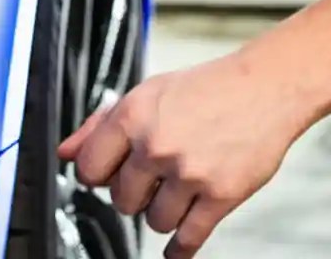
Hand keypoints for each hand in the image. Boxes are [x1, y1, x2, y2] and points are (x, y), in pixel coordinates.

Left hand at [58, 54, 311, 257]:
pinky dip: (180, 249)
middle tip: (149, 181)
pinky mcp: (221, 194)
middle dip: (132, 195)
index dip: (96, 176)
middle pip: (121, 200)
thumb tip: (65, 152)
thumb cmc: (206, 88)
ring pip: (154, 221)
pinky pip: (189, 237)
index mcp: (132, 117)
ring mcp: (189, 172)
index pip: (89, 169)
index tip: (106, 176)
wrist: (264, 88)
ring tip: (175, 194)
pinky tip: (176, 249)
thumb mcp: (146, 93)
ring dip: (161, 214)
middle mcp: (156, 145)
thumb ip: (99, 125)